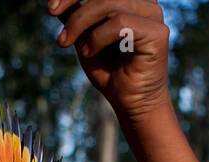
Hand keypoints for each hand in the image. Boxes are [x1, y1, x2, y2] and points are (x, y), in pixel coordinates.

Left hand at [48, 0, 170, 120]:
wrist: (130, 104)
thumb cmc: (110, 72)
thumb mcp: (84, 38)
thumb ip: (75, 15)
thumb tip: (56, 0)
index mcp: (131, 0)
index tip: (50, 9)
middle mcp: (146, 3)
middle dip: (74, 9)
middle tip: (59, 34)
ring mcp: (154, 16)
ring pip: (108, 3)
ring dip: (81, 23)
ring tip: (69, 44)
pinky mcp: (158, 33)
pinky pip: (120, 23)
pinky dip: (98, 38)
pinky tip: (90, 53)